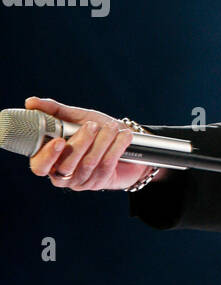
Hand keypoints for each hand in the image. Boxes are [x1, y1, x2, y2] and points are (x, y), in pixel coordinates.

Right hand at [25, 96, 151, 190]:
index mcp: (49, 159)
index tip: (59, 140)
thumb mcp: (76, 117)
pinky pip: (106, 166)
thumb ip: (54, 111)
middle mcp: (62, 174)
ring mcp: (81, 180)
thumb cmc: (96, 129)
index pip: (40, 166)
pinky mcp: (99, 182)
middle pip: (66, 165)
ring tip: (112, 127)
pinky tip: (124, 136)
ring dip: (102, 142)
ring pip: (88, 164)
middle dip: (81, 143)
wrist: (127, 142)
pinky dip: (116, 148)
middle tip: (92, 125)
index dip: (48, 155)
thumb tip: (30, 102)